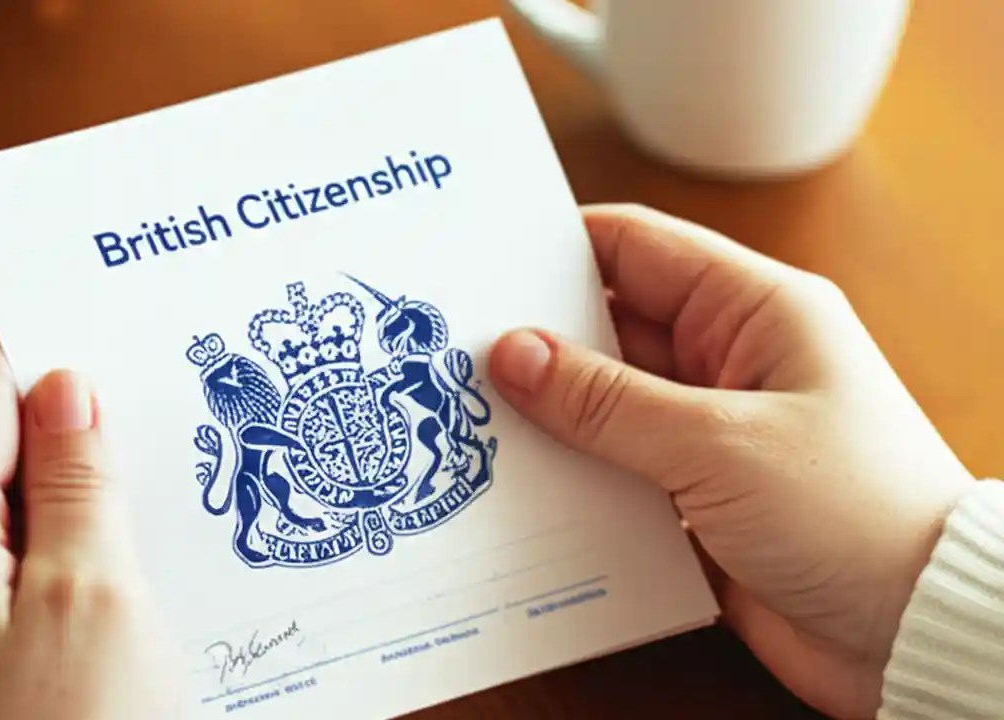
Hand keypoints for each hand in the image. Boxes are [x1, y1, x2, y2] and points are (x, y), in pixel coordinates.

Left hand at [0, 342, 172, 718]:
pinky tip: (107, 599)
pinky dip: (50, 574)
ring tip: (141, 541)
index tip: (121, 361)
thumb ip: (77, 484)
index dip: (51, 367)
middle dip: (67, 450)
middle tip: (152, 460)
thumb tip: (63, 393)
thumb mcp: (95, 597)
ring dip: (67, 519)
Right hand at [489, 205, 974, 718]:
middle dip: (537, 341)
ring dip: (550, 417)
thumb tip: (513, 352)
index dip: (558, 250)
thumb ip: (606, 399)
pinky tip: (518, 486)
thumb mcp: (718, 442)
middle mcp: (730, 359)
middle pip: (611, 327)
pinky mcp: (698, 495)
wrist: (914, 632)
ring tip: (468, 420)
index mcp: (756, 310)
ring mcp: (712, 429)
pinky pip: (617, 468)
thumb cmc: (853, 513)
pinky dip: (573, 475)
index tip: (481, 266)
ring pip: (606, 403)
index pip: (638, 248)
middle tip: (452, 354)